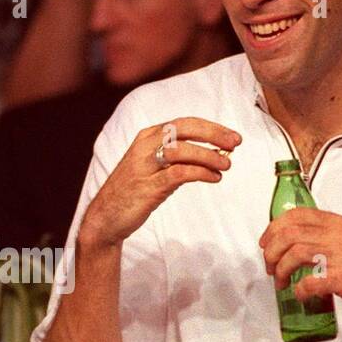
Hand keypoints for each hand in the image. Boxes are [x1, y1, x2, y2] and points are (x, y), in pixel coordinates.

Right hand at [81, 117, 241, 248]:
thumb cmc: (134, 192)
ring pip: (182, 149)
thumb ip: (181, 159)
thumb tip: (216, 154)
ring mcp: (145, 166)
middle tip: (236, 143)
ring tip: (226, 165)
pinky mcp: (148, 186)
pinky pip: (180, 173)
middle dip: (214, 134)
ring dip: (209, 156)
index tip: (233, 136)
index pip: (185, 123)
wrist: (105, 218)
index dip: (212, 127)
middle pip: (185, 129)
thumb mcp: (156, 168)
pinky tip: (214, 178)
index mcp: (148, 137)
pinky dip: (201, 173)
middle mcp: (145, 146)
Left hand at [258, 208, 341, 323]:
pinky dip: (299, 290)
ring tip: (281, 282)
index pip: (296, 215)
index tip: (265, 244)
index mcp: (338, 223)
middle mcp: (341, 235)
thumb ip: (322, 238)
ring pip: (296, 254)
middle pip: (290, 234)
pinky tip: (300, 295)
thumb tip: (286, 243)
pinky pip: (311, 281)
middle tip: (270, 268)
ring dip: (281, 270)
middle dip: (271, 252)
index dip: (273, 229)